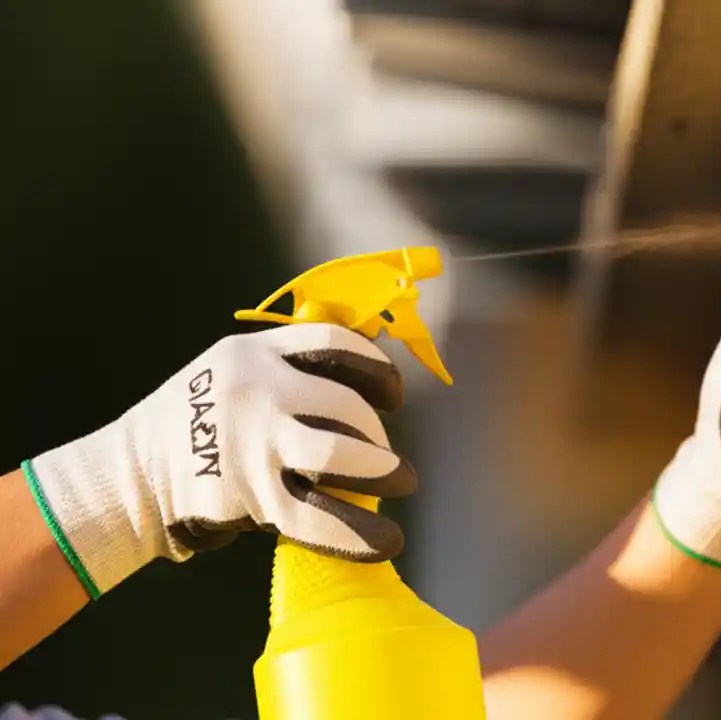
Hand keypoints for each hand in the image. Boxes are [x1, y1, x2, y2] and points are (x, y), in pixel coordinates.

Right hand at [25, 324, 415, 597]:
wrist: (130, 476)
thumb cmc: (196, 423)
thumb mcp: (230, 370)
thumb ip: (287, 369)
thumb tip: (364, 387)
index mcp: (254, 353)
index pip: (334, 345)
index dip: (376, 369)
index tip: (392, 395)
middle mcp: (258, 392)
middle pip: (345, 404)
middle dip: (378, 434)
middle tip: (388, 456)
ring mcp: (255, 445)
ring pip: (340, 455)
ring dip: (384, 472)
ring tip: (403, 481)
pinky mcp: (253, 499)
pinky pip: (319, 518)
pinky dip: (360, 532)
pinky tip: (387, 540)